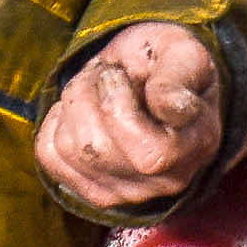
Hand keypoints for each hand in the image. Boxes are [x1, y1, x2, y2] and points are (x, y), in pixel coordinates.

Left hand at [37, 22, 228, 210]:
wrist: (155, 79)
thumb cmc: (170, 64)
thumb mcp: (183, 53)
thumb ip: (178, 76)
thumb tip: (166, 106)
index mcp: (196, 144)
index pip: (151, 152)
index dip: (120, 103)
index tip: (126, 72)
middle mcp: (167, 179)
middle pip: (97, 148)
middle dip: (89, 93)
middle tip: (107, 73)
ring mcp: (129, 192)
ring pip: (71, 149)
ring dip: (73, 104)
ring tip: (97, 88)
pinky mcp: (95, 191)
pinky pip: (50, 156)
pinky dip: (56, 122)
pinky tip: (82, 111)